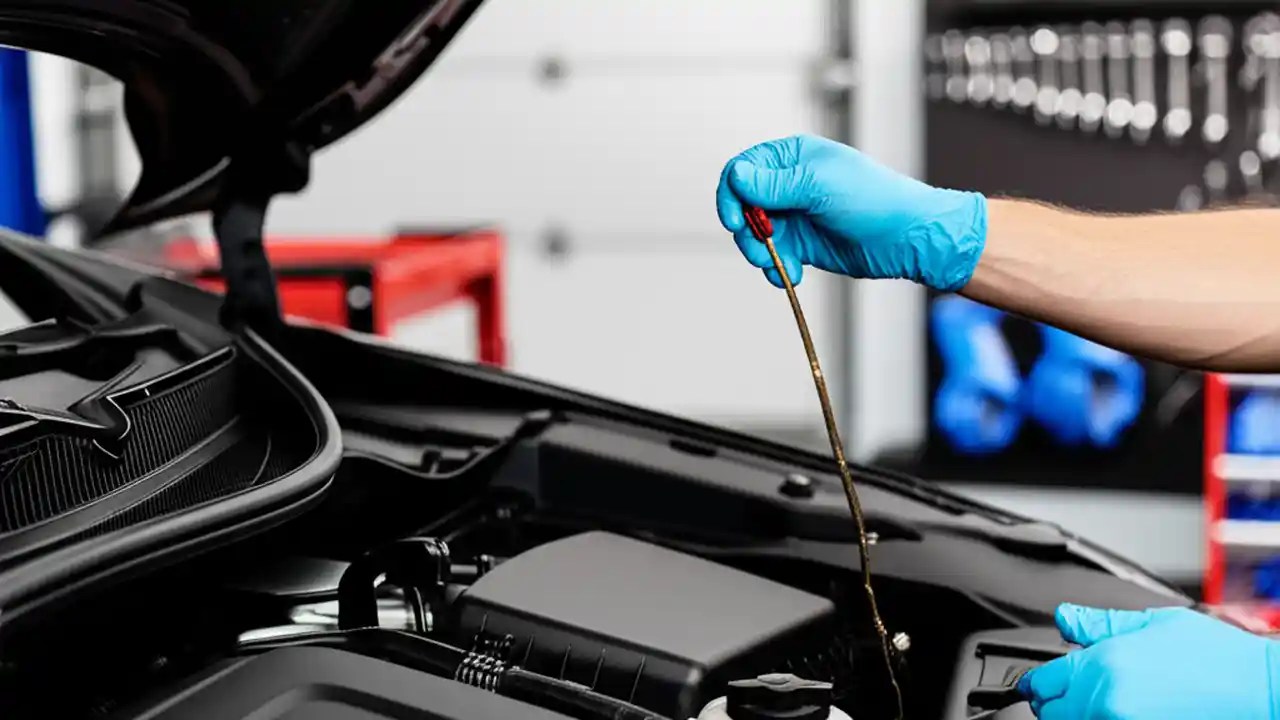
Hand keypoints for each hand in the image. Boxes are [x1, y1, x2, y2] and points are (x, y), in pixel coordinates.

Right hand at [715, 134, 986, 290]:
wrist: (907, 238)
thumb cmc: (875, 200)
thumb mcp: (819, 184)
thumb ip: (774, 182)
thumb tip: (736, 175)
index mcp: (792, 158)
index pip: (742, 171)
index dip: (732, 195)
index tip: (735, 219)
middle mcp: (789, 185)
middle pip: (743, 206)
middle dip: (747, 231)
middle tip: (762, 248)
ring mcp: (794, 216)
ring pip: (754, 235)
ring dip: (760, 253)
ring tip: (780, 265)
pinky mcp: (802, 245)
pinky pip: (773, 257)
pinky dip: (776, 268)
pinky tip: (790, 274)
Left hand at [1018, 603, 1278, 719]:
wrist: (1265, 695)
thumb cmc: (1218, 660)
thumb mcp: (1155, 625)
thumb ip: (1101, 624)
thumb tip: (1064, 618)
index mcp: (1102, 666)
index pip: (1042, 682)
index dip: (1042, 682)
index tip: (1043, 684)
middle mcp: (1105, 703)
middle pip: (1052, 714)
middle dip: (1058, 704)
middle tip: (1074, 696)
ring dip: (1079, 717)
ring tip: (1105, 705)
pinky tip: (1123, 715)